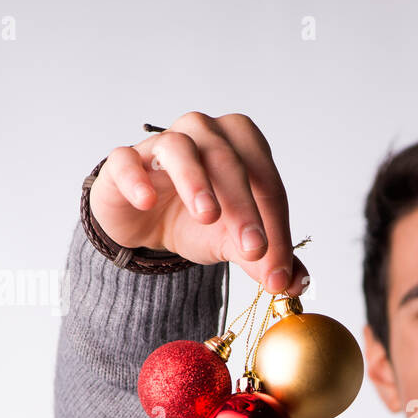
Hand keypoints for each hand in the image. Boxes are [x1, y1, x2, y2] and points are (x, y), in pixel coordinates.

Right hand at [88, 111, 309, 297]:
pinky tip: (147, 202)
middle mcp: (203, 134)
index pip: (266, 183)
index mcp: (241, 147)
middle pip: (228, 158)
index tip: (277, 272)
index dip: (276, 227)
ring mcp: (160, 145)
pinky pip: (126, 161)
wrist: (145, 224)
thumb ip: (265, 259)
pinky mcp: (122, 163)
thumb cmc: (196, 221)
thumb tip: (295, 283)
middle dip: (245, 206)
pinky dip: (137, 178)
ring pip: (180, 148)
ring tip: (208, 215)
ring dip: (196, 180)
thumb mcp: (235, 243)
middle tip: (253, 248)